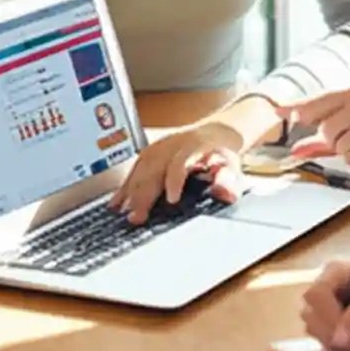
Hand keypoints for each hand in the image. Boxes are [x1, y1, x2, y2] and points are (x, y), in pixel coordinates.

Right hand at [111, 122, 244, 224]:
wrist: (216, 133)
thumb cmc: (222, 155)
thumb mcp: (232, 168)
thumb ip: (229, 181)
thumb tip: (225, 193)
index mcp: (195, 147)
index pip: (181, 162)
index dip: (175, 180)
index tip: (171, 200)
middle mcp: (174, 145)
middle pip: (154, 168)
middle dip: (144, 193)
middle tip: (136, 216)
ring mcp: (160, 147)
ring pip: (140, 168)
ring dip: (130, 191)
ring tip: (121, 211)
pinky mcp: (150, 152)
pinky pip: (134, 168)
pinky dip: (124, 186)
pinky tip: (116, 201)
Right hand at [301, 260, 349, 350]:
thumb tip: (339, 336)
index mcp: (337, 272)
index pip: (315, 294)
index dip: (326, 314)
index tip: (344, 330)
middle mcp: (330, 290)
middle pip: (310, 314)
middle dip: (332, 331)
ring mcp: (334, 310)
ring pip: (315, 330)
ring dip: (339, 342)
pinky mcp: (341, 328)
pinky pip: (328, 342)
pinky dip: (345, 348)